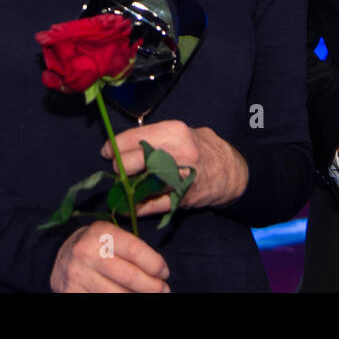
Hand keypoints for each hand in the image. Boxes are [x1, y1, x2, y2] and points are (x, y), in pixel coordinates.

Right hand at [50, 221, 169, 292]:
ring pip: (118, 295)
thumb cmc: (97, 247)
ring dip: (139, 298)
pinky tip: (129, 298)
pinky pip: (103, 301)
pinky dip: (121, 301)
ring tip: (150, 296)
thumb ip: (133, 246)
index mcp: (100, 232)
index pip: (134, 249)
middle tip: (164, 290)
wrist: (61, 259)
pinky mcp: (72, 292)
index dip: (154, 264)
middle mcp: (86, 252)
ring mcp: (77, 275)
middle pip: (129, 276)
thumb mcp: (111, 235)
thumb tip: (160, 270)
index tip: (164, 272)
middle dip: (152, 286)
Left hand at [101, 120, 248, 213]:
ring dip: (127, 188)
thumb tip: (121, 145)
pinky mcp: (183, 199)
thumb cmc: (201, 148)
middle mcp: (179, 153)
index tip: (108, 152)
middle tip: (119, 169)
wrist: (231, 171)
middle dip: (120, 167)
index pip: (135, 138)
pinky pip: (152, 205)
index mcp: (175, 132)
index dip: (115, 146)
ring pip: (142, 184)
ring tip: (123, 186)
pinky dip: (137, 207)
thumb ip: (155, 137)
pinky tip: (129, 205)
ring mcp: (182, 178)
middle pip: (134, 161)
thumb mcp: (180, 133)